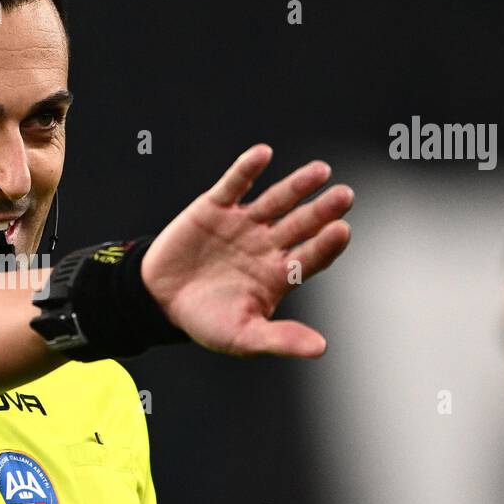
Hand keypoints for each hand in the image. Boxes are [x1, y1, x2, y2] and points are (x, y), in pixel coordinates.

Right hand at [140, 143, 352, 357]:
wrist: (159, 299)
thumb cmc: (206, 321)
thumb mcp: (241, 337)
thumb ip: (279, 339)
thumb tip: (321, 348)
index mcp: (280, 274)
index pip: (311, 257)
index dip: (326, 244)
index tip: (342, 230)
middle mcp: (268, 245)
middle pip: (301, 223)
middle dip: (321, 210)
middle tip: (345, 196)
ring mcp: (244, 223)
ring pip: (276, 200)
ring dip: (297, 185)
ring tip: (320, 171)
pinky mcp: (216, 207)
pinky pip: (235, 184)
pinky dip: (247, 169)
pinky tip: (263, 154)